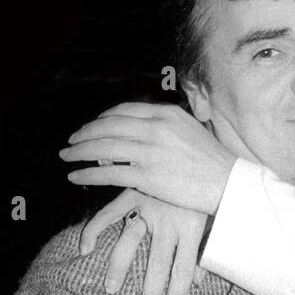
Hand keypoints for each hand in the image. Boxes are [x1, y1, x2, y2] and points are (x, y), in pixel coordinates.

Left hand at [60, 102, 234, 213]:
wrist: (228, 184)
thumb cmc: (212, 162)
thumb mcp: (190, 130)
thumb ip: (167, 126)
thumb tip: (146, 127)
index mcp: (165, 115)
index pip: (123, 111)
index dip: (102, 119)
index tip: (91, 127)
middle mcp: (155, 128)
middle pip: (108, 126)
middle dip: (84, 133)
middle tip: (70, 141)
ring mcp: (150, 152)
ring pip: (103, 147)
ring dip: (79, 152)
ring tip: (66, 157)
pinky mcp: (147, 176)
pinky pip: (109, 171)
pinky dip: (88, 173)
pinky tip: (76, 175)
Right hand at [79, 189, 206, 294]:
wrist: (192, 150)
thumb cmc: (202, 193)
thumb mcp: (206, 222)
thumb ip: (200, 253)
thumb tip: (198, 284)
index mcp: (191, 229)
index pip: (184, 271)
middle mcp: (170, 221)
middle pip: (159, 265)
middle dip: (150, 294)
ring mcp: (150, 206)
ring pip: (131, 243)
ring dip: (119, 268)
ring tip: (110, 290)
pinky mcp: (133, 192)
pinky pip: (110, 214)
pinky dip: (95, 230)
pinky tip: (85, 248)